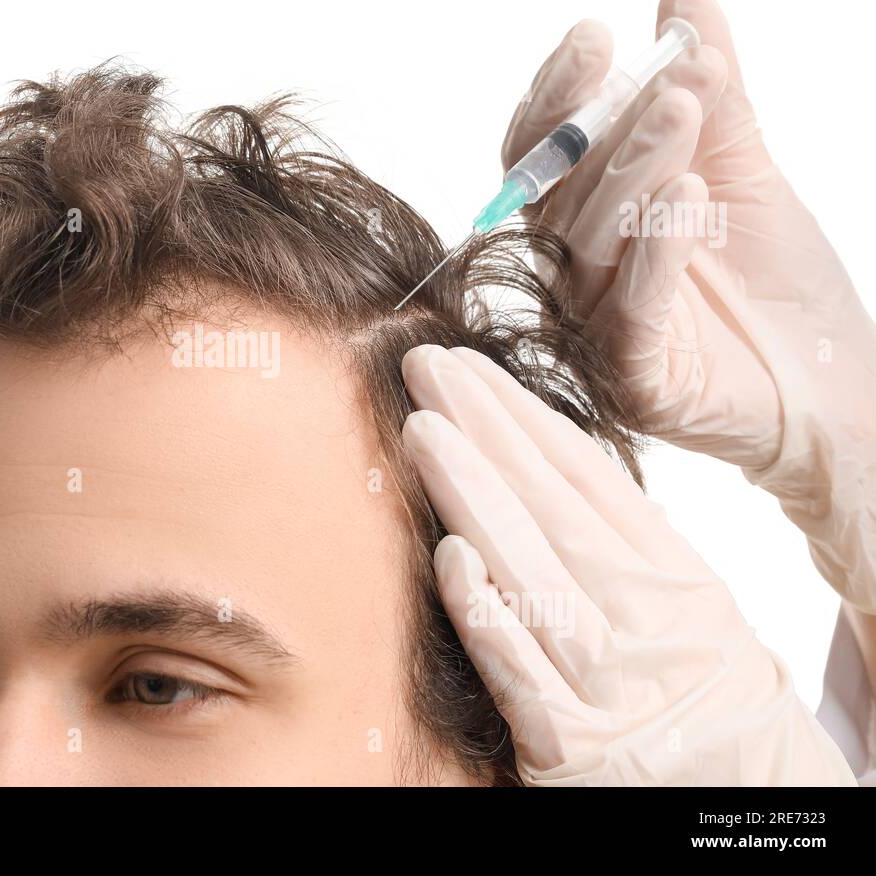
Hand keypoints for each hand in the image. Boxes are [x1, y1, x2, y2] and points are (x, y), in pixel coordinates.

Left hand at [401, 344, 853, 784]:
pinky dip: (488, 616)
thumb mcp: (701, 629)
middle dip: (485, 430)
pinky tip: (450, 558)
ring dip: (472, 497)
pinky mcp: (580, 752)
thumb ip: (631, 564)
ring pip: (532, 571)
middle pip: (552, 507)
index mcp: (681, 583)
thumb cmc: (728, 728)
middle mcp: (650, 623)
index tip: (473, 371)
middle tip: (425, 365)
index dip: (526, 419)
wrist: (775, 831)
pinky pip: (524, 675)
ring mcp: (614, 686)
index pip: (589, 482)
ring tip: (421, 431)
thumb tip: (550, 490)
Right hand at [504, 0, 875, 609]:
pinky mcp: (631, 383)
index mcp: (586, 222)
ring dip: (634, 175)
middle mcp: (576, 274)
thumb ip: (711, 86)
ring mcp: (595, 331)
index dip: (556, 98)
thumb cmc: (777, 281)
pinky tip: (689, 202)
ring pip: (587, 246)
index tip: (593, 35)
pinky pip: (628, 316)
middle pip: (559, 196)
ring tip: (685, 115)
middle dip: (605, 134)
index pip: (541, 155)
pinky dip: (655, 257)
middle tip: (667, 82)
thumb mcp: (745, 167)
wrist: (831, 380)